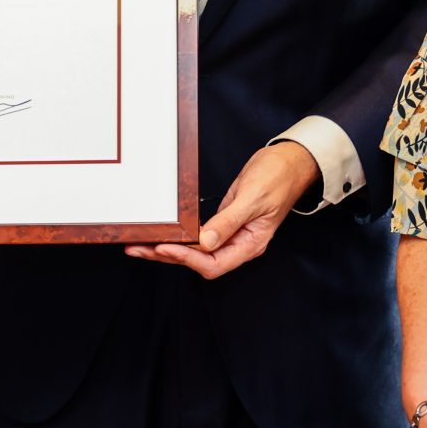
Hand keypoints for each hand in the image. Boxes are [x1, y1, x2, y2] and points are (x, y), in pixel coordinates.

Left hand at [127, 140, 316, 278]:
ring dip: (168, 248)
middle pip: (199, 262)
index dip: (187, 259)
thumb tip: (205, 242)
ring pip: (196, 250)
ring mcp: (230, 234)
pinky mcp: (223, 223)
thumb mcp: (253, 199)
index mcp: (250, 245)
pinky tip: (163, 233)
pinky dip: (180, 236)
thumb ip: (229, 222)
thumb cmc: (277, 178)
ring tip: (141, 244)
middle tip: (138, 248)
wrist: (289, 163)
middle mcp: (238, 244)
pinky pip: (198, 236)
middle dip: (168, 256)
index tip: (164, 248)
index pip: (213, 264)